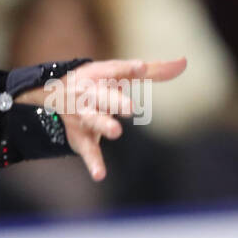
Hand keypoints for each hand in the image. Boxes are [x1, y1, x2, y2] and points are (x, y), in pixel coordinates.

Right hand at [15, 57, 187, 180]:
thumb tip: (184, 62)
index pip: (115, 70)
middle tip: (130, 108)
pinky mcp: (81, 137)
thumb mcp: (120, 72)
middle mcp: (91, 95)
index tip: (140, 68)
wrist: (54, 93)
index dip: (128, 69)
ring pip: (94, 121)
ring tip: (116, 132)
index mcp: (101, 76)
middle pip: (103, 97)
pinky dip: (93, 163)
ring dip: (104, 126)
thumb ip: (153, 71)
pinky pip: (88, 150)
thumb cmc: (97, 81)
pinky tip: (100, 175)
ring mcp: (85, 116)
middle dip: (115, 101)